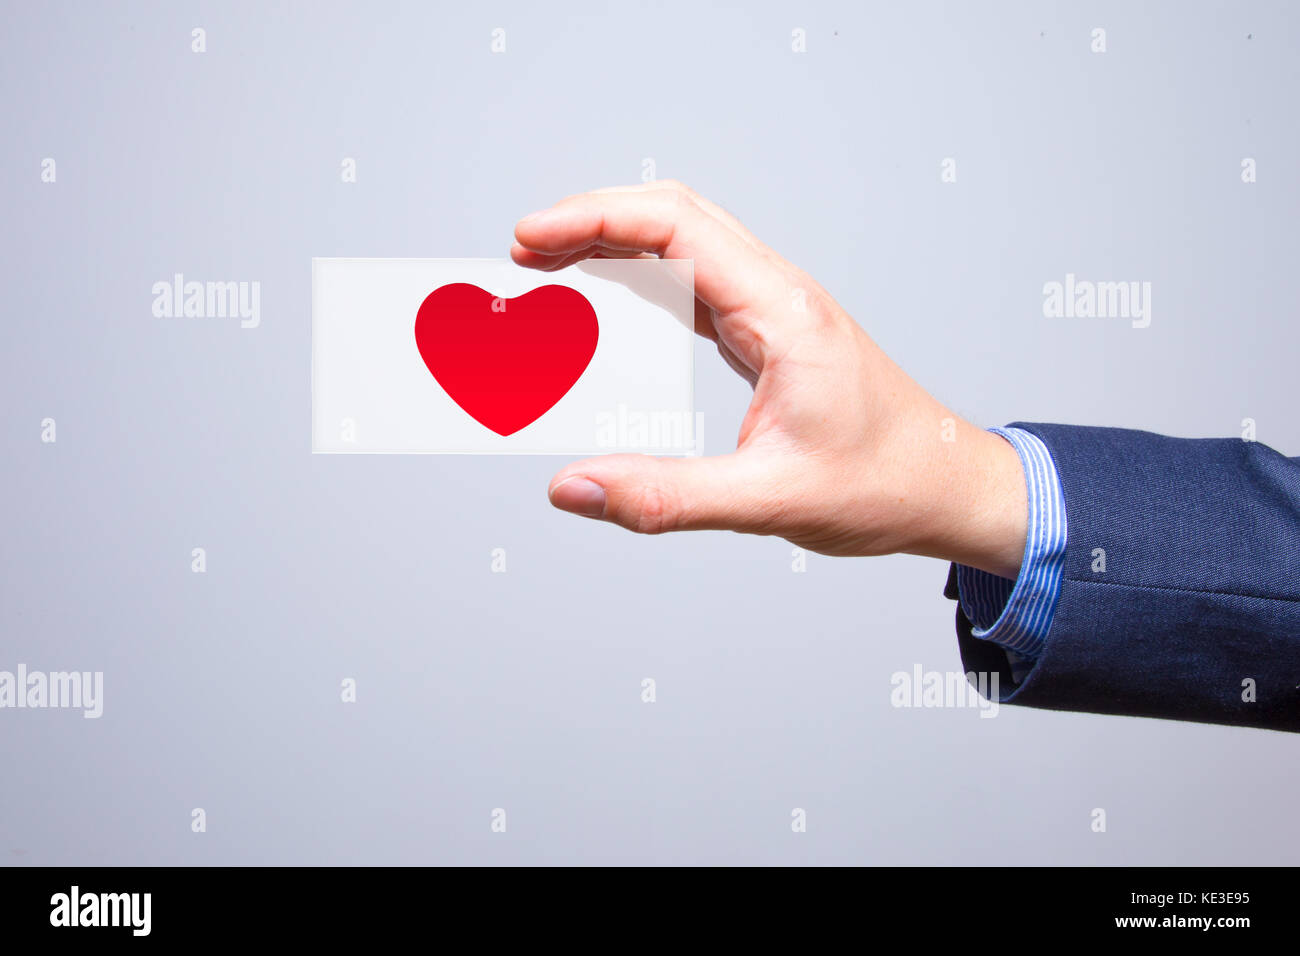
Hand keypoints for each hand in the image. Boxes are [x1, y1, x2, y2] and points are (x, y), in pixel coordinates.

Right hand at [512, 181, 1026, 578]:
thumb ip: (667, 497)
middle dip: (592, 219)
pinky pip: (696, 283)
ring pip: (685, 242)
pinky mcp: (771, 334)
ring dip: (616, 242)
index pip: (674, 228)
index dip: (593, 221)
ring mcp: (776, 310)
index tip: (531, 239)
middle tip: (526, 251)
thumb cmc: (884, 485)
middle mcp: (779, 296)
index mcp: (782, 313)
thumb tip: (574, 488)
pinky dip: (644, 277)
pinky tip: (612, 299)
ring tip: (552, 265)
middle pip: (674, 216)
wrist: (949, 487)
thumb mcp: (770, 499)